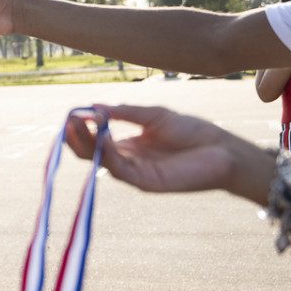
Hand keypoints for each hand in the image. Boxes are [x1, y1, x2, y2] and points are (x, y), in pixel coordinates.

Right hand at [67, 104, 254, 195]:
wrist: (222, 150)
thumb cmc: (192, 132)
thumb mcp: (154, 115)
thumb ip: (125, 113)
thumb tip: (94, 107)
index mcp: (128, 145)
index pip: (95, 139)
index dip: (82, 127)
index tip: (73, 112)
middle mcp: (128, 160)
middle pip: (91, 153)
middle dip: (76, 137)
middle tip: (68, 120)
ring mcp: (135, 173)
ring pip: (100, 163)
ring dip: (86, 145)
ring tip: (76, 125)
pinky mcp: (146, 183)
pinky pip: (120, 170)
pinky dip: (107, 155)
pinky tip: (103, 138)